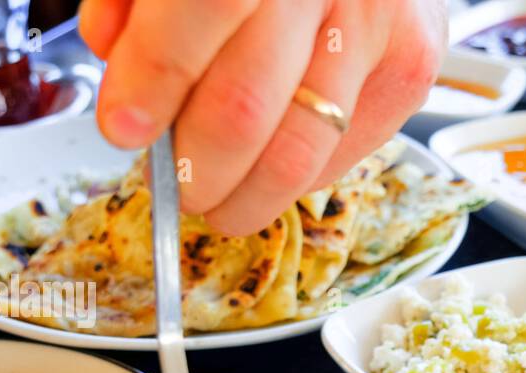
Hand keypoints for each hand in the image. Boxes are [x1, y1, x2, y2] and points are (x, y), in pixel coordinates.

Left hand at [80, 0, 445, 235]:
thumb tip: (115, 63)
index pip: (209, 9)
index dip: (156, 79)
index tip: (124, 128)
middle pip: (249, 100)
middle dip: (195, 163)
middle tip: (173, 183)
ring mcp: (378, 25)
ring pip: (299, 150)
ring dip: (244, 196)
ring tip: (214, 200)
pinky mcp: (410, 66)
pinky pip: (341, 155)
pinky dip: (294, 180)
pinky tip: (268, 169)